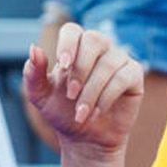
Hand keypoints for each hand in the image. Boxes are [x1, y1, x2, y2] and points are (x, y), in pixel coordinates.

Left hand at [23, 23, 142, 157]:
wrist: (84, 136)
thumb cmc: (61, 111)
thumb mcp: (40, 95)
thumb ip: (33, 73)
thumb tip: (34, 49)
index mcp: (74, 47)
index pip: (72, 30)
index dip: (68, 44)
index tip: (62, 65)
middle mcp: (98, 48)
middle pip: (94, 40)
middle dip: (80, 70)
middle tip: (70, 95)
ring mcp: (118, 59)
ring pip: (108, 64)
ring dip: (91, 92)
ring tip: (80, 113)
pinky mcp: (134, 75)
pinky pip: (123, 77)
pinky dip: (106, 98)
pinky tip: (96, 113)